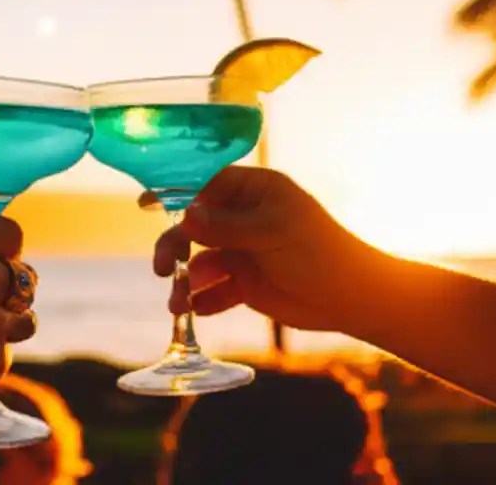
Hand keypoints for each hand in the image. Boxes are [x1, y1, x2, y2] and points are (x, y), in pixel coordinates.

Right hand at [149, 166, 380, 333]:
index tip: (145, 204)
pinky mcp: (246, 284)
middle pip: (195, 226)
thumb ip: (226, 226)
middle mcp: (245, 218)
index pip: (206, 184)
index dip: (174, 192)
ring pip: (200, 262)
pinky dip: (203, 300)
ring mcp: (244, 251)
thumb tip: (185, 215)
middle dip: (176, 247)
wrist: (349, 297)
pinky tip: (196, 312)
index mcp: (255, 191)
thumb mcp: (271, 232)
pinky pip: (214, 290)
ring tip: (178, 305)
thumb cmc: (317, 251)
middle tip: (164, 269)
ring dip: (186, 281)